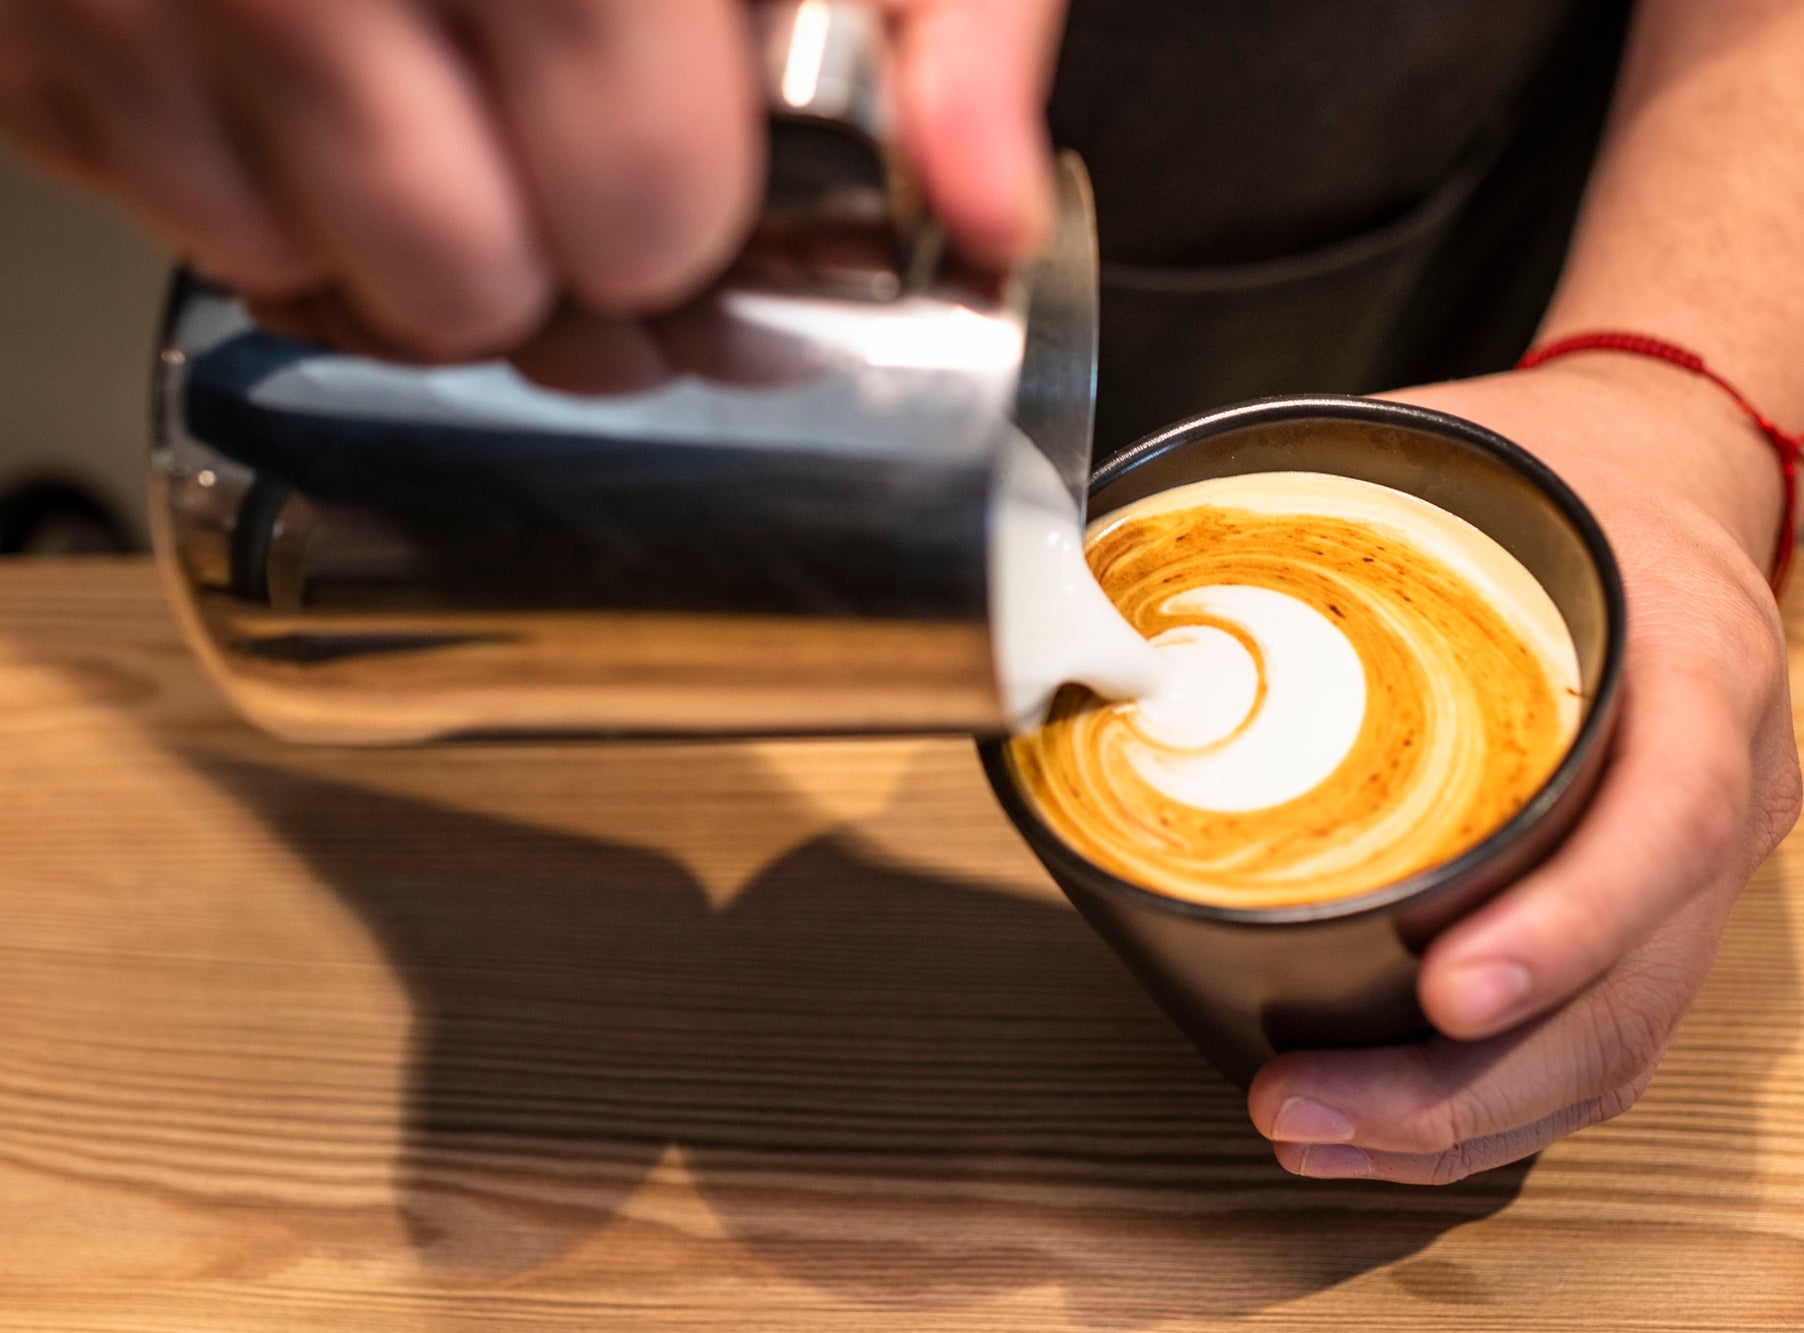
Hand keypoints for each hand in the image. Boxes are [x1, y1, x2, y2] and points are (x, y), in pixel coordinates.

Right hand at [0, 0, 1063, 360]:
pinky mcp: (22, 21)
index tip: (683, 166)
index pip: (641, 222)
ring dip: (385, 224)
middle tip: (561, 145)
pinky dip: (243, 168)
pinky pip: (156, 200)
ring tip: (423, 78)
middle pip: (469, 291)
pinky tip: (302, 58)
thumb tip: (982, 212)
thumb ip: (937, 10)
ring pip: (300, 272)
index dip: (683, 222)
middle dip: (546, 255)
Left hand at [1247, 357, 1803, 1184]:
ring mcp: (1703, 865)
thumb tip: (1106, 578)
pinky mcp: (1657, 910)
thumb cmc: (1553, 467)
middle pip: (1639, 988)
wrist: (1667, 470)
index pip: (1673, 816)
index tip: (1446, 993)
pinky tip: (1384, 1126)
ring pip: (1622, 1045)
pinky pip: (1603, 1036)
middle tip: (1304, 1105)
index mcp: (1693, 655)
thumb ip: (1315, 507)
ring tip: (1317, 1134)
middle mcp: (1725, 779)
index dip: (1567, 923)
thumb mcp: (1454, 446)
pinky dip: (1496, 1106)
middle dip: (1469, 1085)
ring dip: (1467, 1124)